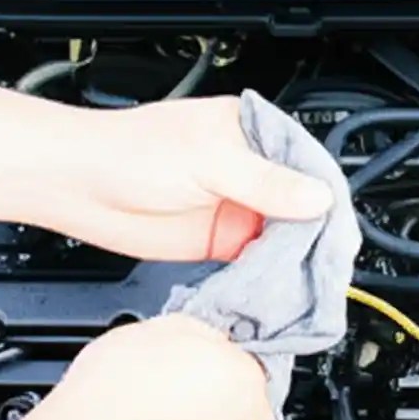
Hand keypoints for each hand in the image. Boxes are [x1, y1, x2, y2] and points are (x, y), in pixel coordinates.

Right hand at [23, 314, 270, 419]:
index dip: (207, 358)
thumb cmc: (120, 389)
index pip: (240, 362)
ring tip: (152, 415)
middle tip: (165, 386)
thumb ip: (199, 332)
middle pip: (234, 400)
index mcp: (247, 379)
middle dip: (207, 392)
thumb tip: (203, 339)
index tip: (184, 361)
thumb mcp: (163, 327)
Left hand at [33, 95, 332, 260]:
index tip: (339, 224)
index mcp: (255, 134)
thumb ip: (265, 182)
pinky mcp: (224, 242)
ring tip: (311, 276)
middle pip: (304, 205)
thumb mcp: (208, 159)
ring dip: (296, 256)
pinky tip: (282, 285)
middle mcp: (253, 172)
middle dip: (317, 231)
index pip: (309, 165)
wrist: (78, 187)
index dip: (327, 194)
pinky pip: (261, 261)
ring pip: (285, 236)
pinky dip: (272, 275)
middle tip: (330, 258)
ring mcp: (240, 208)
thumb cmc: (130, 152)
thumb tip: (318, 198)